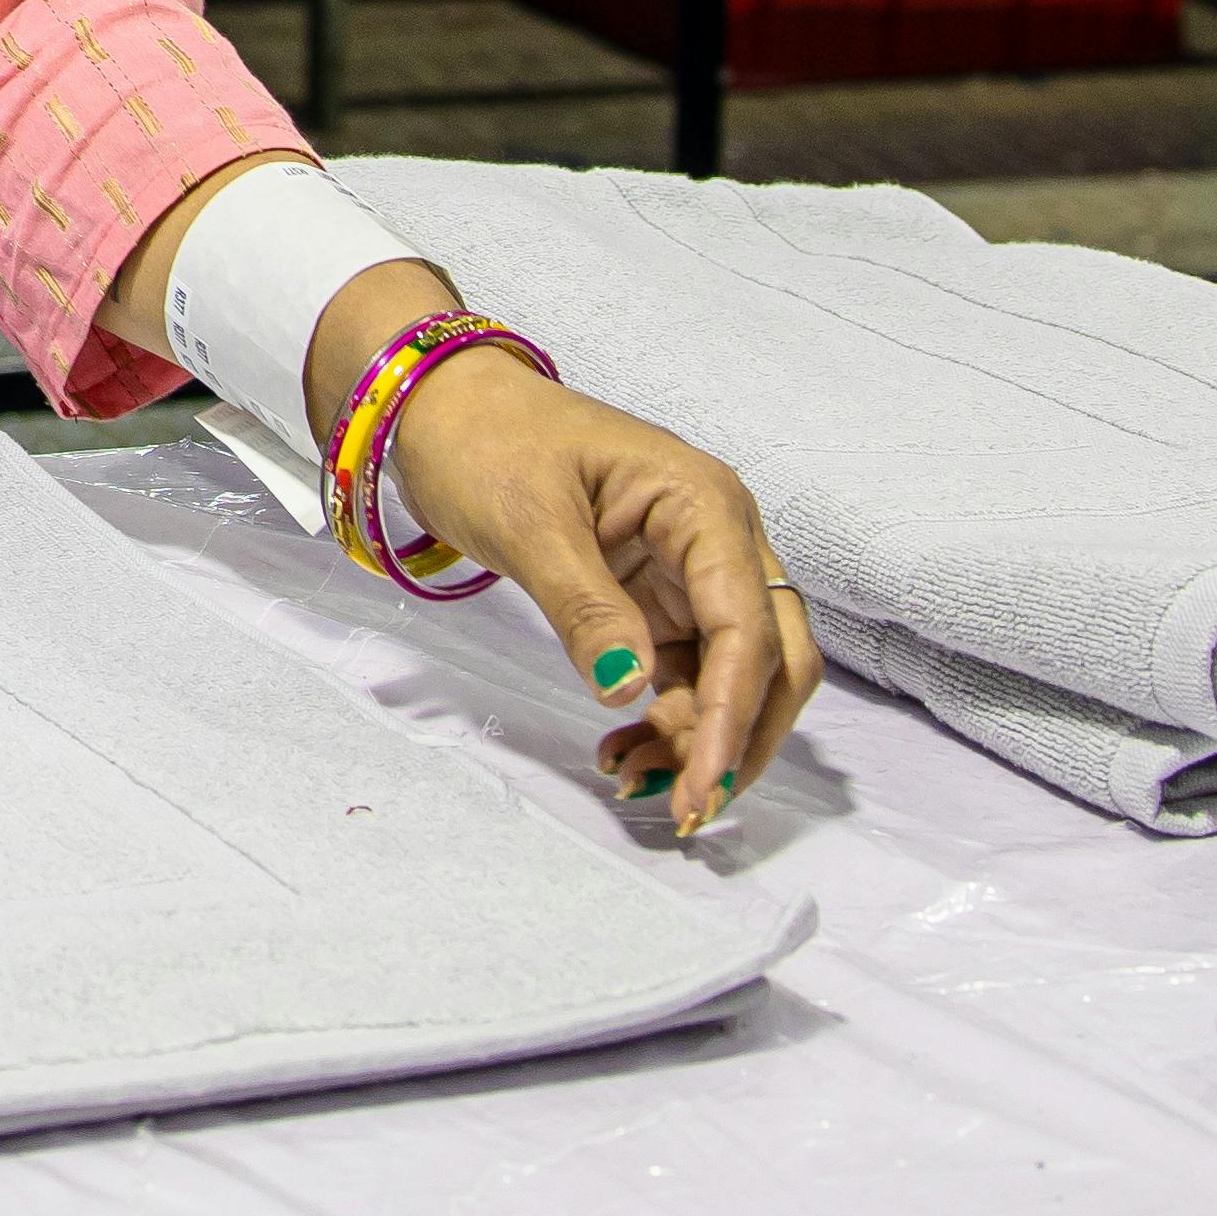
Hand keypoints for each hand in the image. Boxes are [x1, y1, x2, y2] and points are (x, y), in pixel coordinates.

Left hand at [367, 334, 820, 841]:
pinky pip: (690, 674)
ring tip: (627, 773)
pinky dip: (670, 720)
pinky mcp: (660, 599)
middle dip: (739, 738)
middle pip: (773, 659)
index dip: (733, 714)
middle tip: (685, 806)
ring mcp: (693, 572)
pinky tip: (624, 748)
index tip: (701, 785)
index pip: (747, 627)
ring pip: (735, 677)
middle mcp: (718, 539)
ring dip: (699, 737)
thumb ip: (584, 608)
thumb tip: (627, 689)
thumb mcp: (528, 524)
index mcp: (704, 505)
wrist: (443, 409)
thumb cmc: (487, 441)